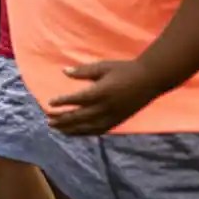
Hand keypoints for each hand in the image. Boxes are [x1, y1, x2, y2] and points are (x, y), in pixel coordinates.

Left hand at [46, 60, 163, 135]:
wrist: (150, 79)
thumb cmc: (125, 69)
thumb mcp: (103, 66)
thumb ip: (84, 71)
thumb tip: (64, 72)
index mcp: (102, 92)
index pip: (78, 100)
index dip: (63, 102)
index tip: (49, 103)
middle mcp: (106, 107)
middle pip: (80, 116)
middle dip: (63, 119)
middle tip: (48, 119)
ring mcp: (113, 116)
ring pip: (88, 127)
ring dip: (71, 129)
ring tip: (57, 128)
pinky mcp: (118, 121)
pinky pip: (99, 130)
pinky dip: (85, 132)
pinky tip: (75, 132)